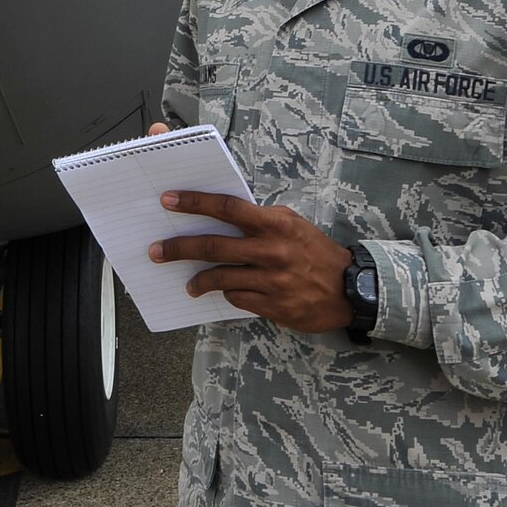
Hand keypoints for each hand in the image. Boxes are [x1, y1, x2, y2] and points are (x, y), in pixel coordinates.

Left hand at [147, 190, 353, 333]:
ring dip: (198, 280)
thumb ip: (258, 219)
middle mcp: (271, 250)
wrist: (350, 288)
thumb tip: (218, 214)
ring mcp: (271, 280)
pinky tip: (223, 293)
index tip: (168, 200)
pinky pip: (236, 298)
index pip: (226, 208)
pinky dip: (226, 294)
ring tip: (188, 284)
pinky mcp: (273, 306)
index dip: (194, 203)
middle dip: (178, 248)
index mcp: (274, 223)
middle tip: (156, 251)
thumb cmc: (314, 251)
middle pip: (213, 246)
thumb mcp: (290, 224)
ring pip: (220, 277)